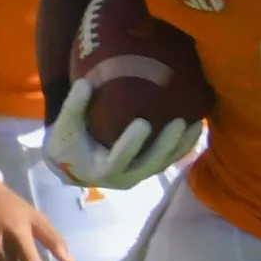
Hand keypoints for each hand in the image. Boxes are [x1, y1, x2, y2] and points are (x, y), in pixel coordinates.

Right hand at [44, 78, 202, 189]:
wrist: (73, 165)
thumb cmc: (67, 144)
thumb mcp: (63, 128)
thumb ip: (73, 107)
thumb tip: (86, 83)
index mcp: (101, 170)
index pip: (118, 160)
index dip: (131, 145)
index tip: (143, 123)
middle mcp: (125, 177)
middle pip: (150, 164)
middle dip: (167, 145)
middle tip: (179, 122)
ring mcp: (140, 175)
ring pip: (164, 163)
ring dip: (182, 146)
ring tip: (197, 124)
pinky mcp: (149, 169)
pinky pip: (170, 158)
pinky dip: (184, 145)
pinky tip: (196, 126)